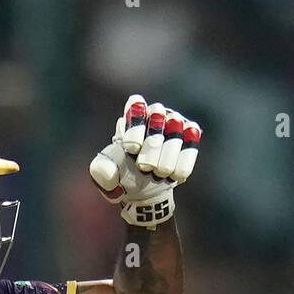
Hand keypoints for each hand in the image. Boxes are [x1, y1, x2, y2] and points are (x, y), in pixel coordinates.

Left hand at [89, 94, 200, 227]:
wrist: (145, 189)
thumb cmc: (124, 177)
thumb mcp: (107, 177)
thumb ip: (102, 172)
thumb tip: (105, 170)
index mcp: (131, 113)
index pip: (135, 104)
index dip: (136, 126)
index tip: (132, 149)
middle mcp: (155, 111)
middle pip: (158, 116)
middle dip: (152, 147)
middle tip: (144, 167)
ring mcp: (175, 121)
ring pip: (176, 133)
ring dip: (166, 160)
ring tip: (157, 173)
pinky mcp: (191, 135)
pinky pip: (190, 147)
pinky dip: (180, 165)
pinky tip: (172, 175)